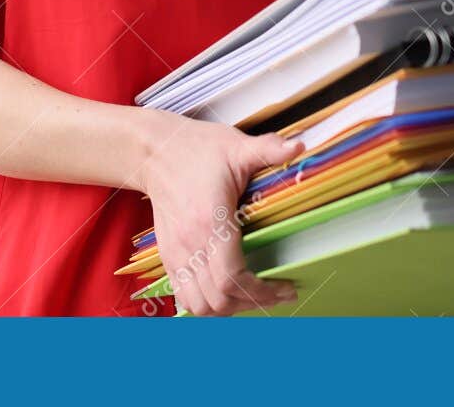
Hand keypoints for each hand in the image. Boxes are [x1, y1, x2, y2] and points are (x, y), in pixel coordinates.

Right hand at [137, 112, 303, 316]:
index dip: (261, 292)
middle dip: (251, 302)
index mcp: (210, 221)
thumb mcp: (236, 145)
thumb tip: (298, 146)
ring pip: (198, 305)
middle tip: (276, 292)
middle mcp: (189, 243)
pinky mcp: (168, 256)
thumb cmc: (197, 149)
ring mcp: (176, 252)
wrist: (154, 152)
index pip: (231, 278)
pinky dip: (206, 303)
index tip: (284, 287)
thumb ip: (267, 148)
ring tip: (251, 295)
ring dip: (227, 308)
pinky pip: (184, 295)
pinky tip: (226, 291)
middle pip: (218, 300)